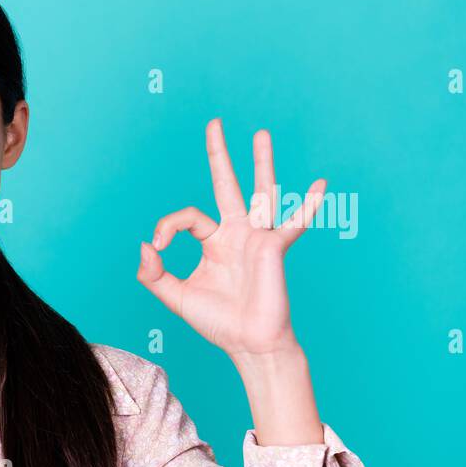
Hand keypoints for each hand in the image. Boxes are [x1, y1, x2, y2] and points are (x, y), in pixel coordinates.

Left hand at [136, 118, 326, 357]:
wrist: (247, 343)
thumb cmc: (217, 322)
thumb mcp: (175, 297)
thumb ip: (153, 274)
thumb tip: (143, 245)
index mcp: (213, 242)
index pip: (186, 217)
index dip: (166, 226)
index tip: (157, 248)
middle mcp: (236, 233)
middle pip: (227, 185)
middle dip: (219, 155)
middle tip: (214, 123)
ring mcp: (257, 237)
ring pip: (261, 192)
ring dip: (261, 163)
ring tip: (260, 134)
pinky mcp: (274, 248)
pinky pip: (294, 223)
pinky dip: (308, 205)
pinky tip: (321, 183)